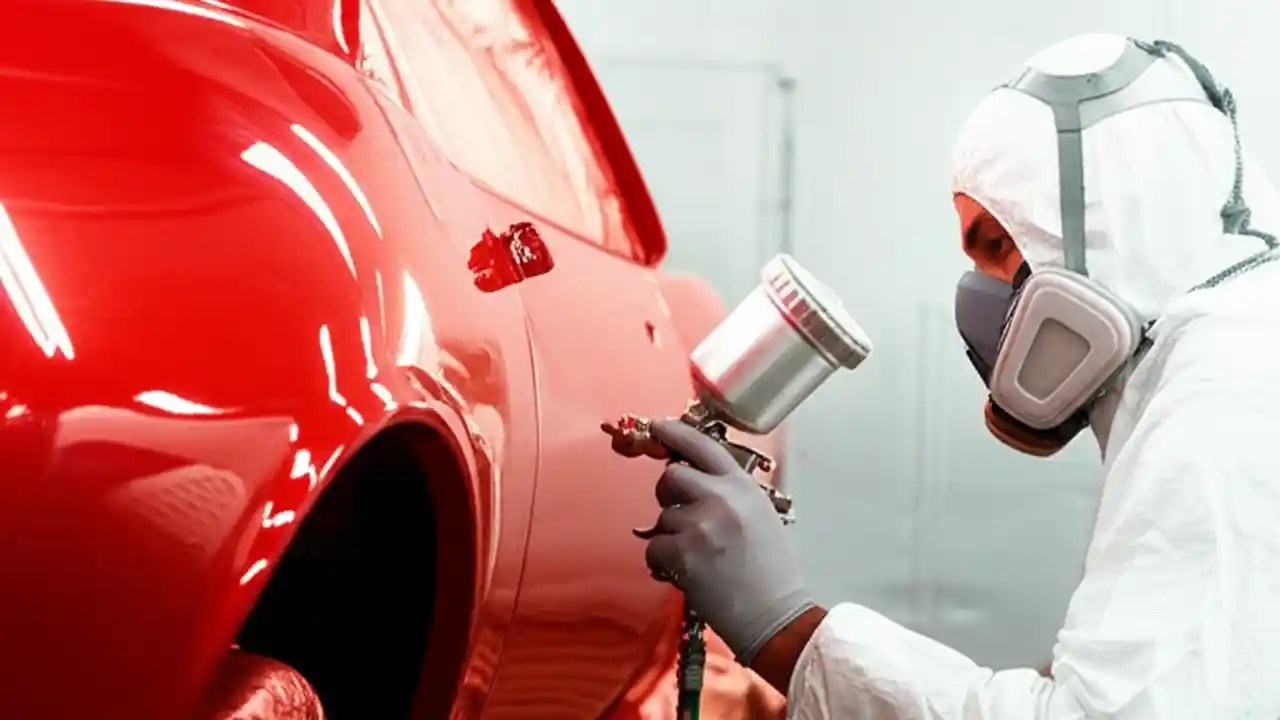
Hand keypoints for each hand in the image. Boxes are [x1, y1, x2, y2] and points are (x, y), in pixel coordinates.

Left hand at [634, 419, 814, 664]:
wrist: (774, 614)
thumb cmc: (770, 569)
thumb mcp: (758, 515)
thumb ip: (728, 493)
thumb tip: (693, 479)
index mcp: (742, 485)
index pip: (703, 446)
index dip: (675, 433)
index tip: (656, 427)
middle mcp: (720, 497)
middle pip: (672, 476)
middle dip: (669, 494)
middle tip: (682, 516)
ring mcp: (700, 523)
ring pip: (662, 516)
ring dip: (670, 535)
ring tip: (697, 557)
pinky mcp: (682, 552)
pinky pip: (654, 547)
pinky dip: (663, 562)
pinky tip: (687, 573)